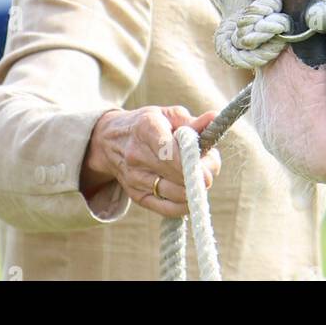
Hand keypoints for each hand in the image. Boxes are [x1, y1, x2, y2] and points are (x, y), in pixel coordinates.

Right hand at [81, 105, 221, 217]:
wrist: (111, 141)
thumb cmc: (147, 125)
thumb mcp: (167, 115)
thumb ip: (192, 122)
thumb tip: (214, 118)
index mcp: (146, 128)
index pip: (169, 151)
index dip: (190, 163)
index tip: (208, 170)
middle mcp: (136, 154)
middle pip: (174, 174)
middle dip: (198, 176)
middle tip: (210, 171)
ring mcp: (134, 177)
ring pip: (172, 193)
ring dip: (193, 190)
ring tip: (199, 180)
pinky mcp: (136, 196)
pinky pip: (165, 208)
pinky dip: (183, 206)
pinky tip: (191, 196)